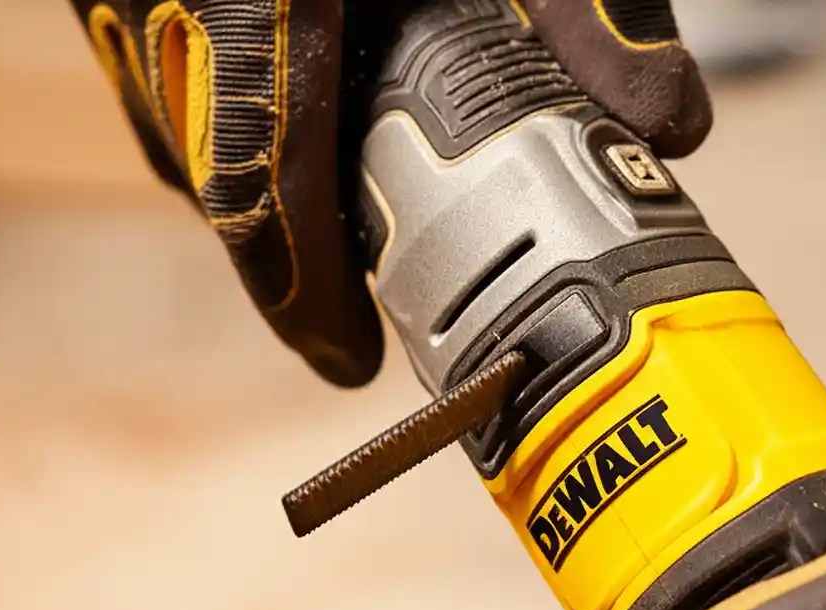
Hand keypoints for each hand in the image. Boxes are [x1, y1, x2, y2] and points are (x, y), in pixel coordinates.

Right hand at [66, 0, 711, 385]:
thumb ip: (592, 0)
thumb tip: (668, 129)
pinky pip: (157, 72)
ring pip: (174, 123)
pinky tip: (279, 138)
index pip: (262, 164)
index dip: (295, 284)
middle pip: (211, 162)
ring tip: (318, 244)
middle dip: (278, 258)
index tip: (343, 359)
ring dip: (249, 197)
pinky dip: (217, 124)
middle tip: (341, 320)